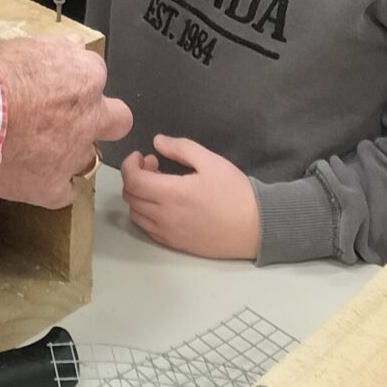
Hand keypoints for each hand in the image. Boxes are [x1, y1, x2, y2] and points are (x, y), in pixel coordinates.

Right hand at [0, 37, 130, 208]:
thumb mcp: (21, 47)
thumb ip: (53, 50)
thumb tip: (72, 47)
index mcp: (85, 77)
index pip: (95, 75)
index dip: (75, 81)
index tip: (56, 85)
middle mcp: (90, 118)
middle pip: (118, 121)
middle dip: (100, 120)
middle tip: (71, 120)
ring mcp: (74, 156)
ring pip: (89, 159)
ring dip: (70, 154)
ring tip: (37, 149)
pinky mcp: (52, 187)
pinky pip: (65, 192)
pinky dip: (51, 186)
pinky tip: (31, 177)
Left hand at [121, 136, 260, 259]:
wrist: (256, 227)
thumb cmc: (235, 192)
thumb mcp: (211, 161)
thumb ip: (181, 148)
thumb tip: (157, 141)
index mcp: (172, 194)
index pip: (133, 181)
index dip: (130, 165)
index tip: (141, 156)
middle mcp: (165, 217)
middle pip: (130, 197)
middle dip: (135, 177)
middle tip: (153, 167)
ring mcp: (168, 234)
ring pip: (136, 215)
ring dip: (139, 196)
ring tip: (158, 186)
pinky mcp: (175, 245)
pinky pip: (148, 229)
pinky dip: (146, 214)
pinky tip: (163, 204)